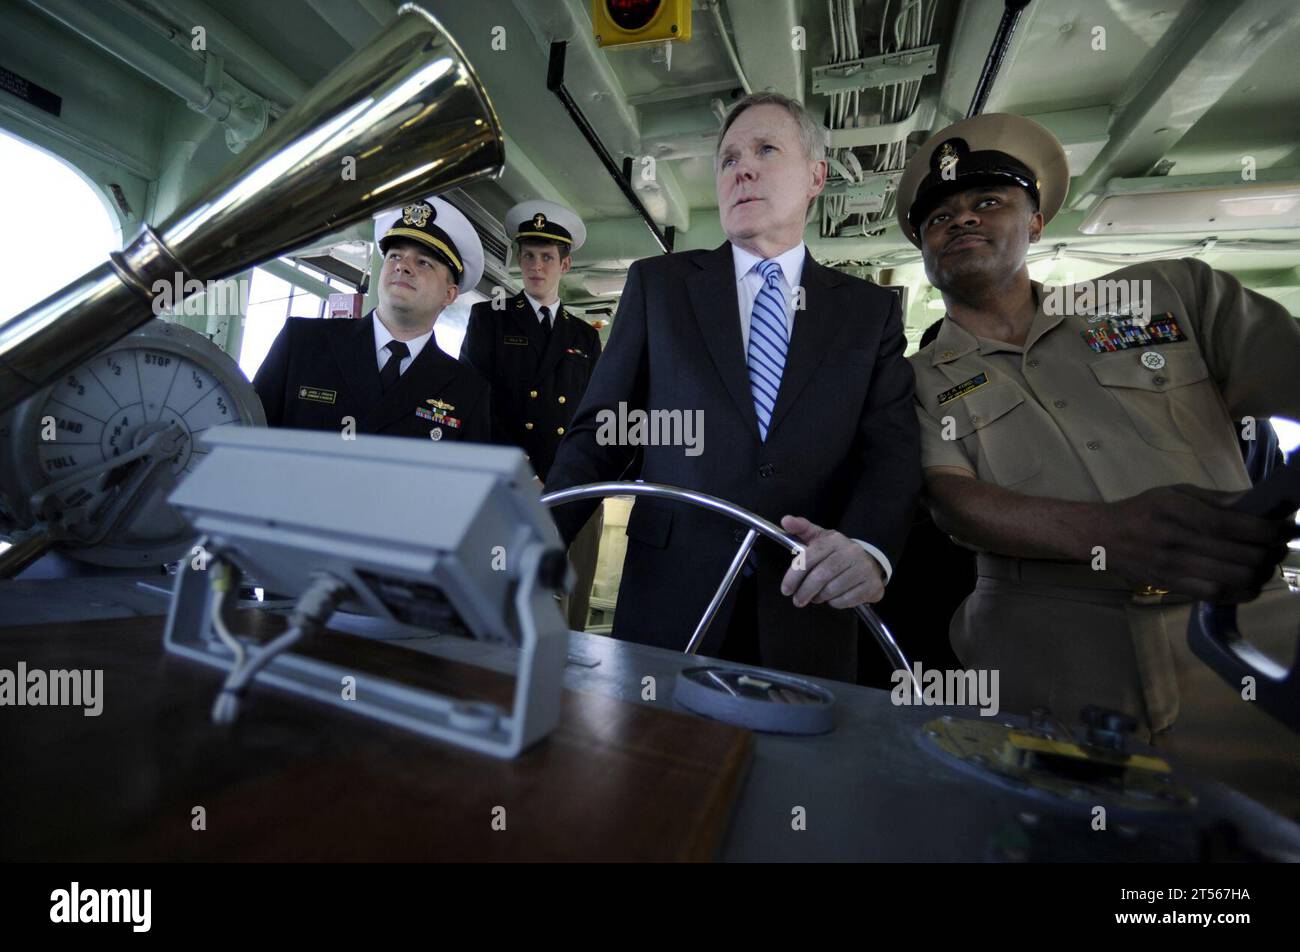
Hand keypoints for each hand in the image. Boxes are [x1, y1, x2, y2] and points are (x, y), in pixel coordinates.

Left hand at [779, 515, 884, 608]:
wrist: (868, 561)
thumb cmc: (837, 552)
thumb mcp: (820, 538)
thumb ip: (801, 529)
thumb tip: (786, 520)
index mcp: (834, 540)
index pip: (809, 558)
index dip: (794, 576)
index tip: (786, 589)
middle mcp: (851, 552)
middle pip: (820, 576)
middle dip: (805, 592)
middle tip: (797, 601)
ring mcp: (863, 568)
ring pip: (832, 590)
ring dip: (820, 597)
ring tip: (817, 596)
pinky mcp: (872, 585)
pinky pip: (846, 600)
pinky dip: (835, 603)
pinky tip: (834, 598)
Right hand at [1098, 484, 1295, 601]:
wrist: (1103, 537)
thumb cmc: (1143, 510)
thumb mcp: (1175, 493)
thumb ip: (1216, 499)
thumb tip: (1256, 503)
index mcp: (1175, 511)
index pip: (1229, 525)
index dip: (1264, 529)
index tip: (1285, 527)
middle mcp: (1173, 541)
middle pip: (1236, 555)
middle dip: (1268, 551)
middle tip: (1278, 545)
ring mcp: (1172, 567)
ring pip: (1231, 578)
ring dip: (1258, 573)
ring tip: (1265, 563)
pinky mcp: (1171, 586)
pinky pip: (1215, 595)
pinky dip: (1241, 592)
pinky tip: (1249, 583)